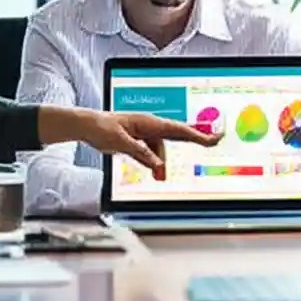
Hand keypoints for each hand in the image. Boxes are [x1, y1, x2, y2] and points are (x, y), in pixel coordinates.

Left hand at [38, 107, 219, 176]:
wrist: (86, 125)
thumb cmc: (102, 128)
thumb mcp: (121, 142)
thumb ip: (140, 153)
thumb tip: (157, 165)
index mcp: (148, 122)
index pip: (178, 130)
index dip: (197, 135)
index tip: (212, 138)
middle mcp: (149, 126)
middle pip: (177, 135)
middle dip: (195, 140)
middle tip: (215, 141)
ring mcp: (144, 133)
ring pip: (161, 149)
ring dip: (163, 163)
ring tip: (160, 177)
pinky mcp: (138, 140)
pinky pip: (151, 152)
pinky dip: (154, 162)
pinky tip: (154, 171)